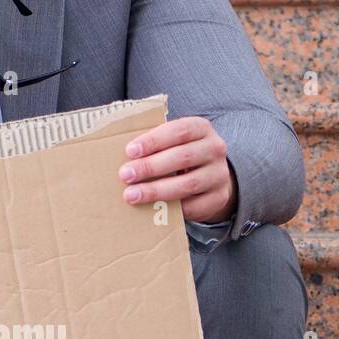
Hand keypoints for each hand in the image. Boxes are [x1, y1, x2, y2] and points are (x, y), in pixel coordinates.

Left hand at [118, 116, 236, 222]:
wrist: (210, 177)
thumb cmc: (180, 155)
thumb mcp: (172, 143)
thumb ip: (154, 144)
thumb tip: (119, 152)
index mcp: (201, 128)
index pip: (179, 131)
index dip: (154, 140)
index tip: (130, 151)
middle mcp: (215, 149)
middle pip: (183, 157)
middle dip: (150, 167)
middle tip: (125, 175)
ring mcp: (219, 174)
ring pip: (188, 184)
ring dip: (156, 191)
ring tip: (131, 195)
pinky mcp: (219, 198)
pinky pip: (194, 206)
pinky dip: (172, 209)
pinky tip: (154, 210)